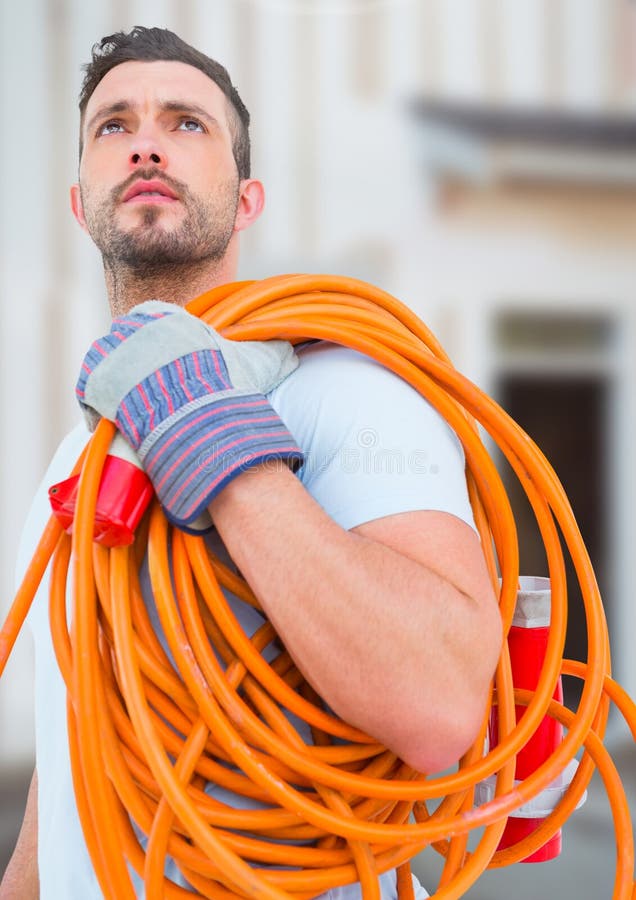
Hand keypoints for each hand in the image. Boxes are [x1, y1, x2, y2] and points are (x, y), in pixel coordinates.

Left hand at [76, 301, 303, 528]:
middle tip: (155, 399)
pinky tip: (121, 425)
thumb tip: (293, 348)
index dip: (162, 354)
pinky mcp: (92, 381)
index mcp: (164, 314)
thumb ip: (272, 349)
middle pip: (129, 347)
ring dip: (118, 389)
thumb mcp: (255, 362)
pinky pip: (90, 394)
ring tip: (138, 414)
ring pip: (107, 368)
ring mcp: (108, 352)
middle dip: (138, 371)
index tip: (172, 376)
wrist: (195, 414)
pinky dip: (101, 410)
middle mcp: (131, 325)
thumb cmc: (226, 386)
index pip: (154, 326)